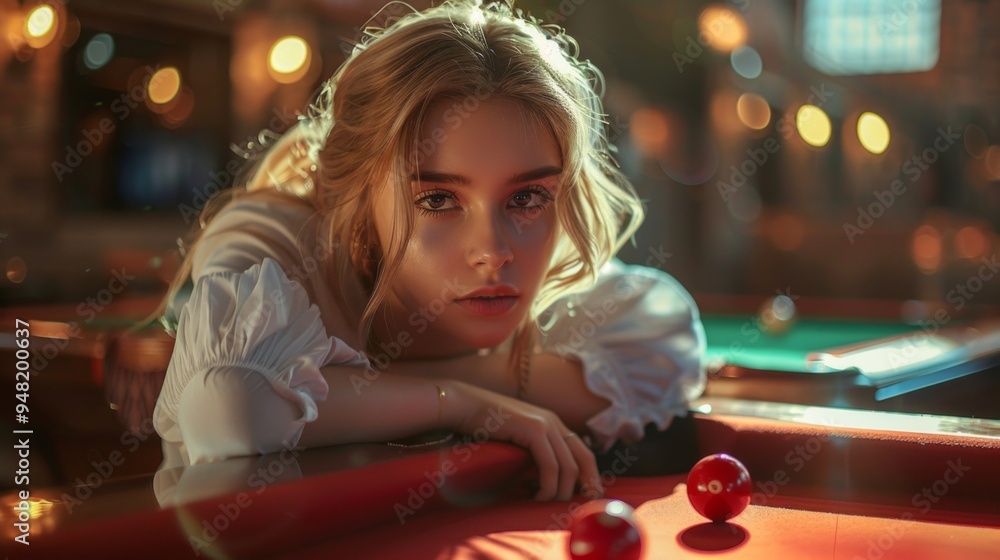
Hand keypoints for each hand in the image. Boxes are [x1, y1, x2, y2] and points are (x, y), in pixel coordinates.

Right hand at [441, 380, 603, 500]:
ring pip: (568, 467)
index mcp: (551, 422)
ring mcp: (545, 424)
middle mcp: (553, 421)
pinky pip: (550, 466)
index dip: (590, 475)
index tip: (589, 496)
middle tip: (578, 508)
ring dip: (560, 492)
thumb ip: (530, 452)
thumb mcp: (514, 437)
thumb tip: (537, 481)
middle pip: (583, 459)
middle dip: (586, 485)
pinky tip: (537, 497)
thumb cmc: (481, 425)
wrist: (464, 404)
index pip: (582, 451)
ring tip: (546, 505)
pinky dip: (548, 487)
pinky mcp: (533, 430)